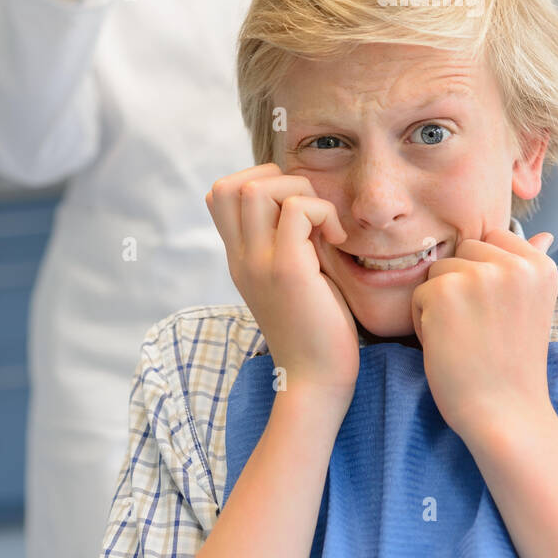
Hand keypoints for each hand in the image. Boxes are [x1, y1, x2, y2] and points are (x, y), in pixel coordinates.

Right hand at [206, 165, 359, 409]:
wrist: (316, 379)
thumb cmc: (316, 328)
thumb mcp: (292, 274)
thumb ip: (288, 239)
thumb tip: (305, 201)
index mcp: (239, 258)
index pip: (219, 193)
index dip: (258, 181)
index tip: (293, 208)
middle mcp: (241, 258)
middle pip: (230, 184)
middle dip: (278, 178)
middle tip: (309, 211)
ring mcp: (259, 263)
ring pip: (258, 188)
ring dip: (301, 191)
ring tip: (323, 225)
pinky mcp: (287, 270)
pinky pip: (297, 209)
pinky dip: (323, 212)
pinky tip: (337, 240)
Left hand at [410, 227, 557, 443]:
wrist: (505, 413)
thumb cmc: (514, 365)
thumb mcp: (533, 307)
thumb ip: (531, 266)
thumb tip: (544, 232)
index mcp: (539, 265)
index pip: (492, 238)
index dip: (484, 274)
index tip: (497, 313)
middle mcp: (514, 264)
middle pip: (463, 251)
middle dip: (461, 285)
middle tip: (480, 328)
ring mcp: (479, 276)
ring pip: (439, 271)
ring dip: (441, 303)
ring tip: (465, 337)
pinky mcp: (445, 292)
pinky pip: (419, 294)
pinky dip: (424, 322)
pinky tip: (449, 346)